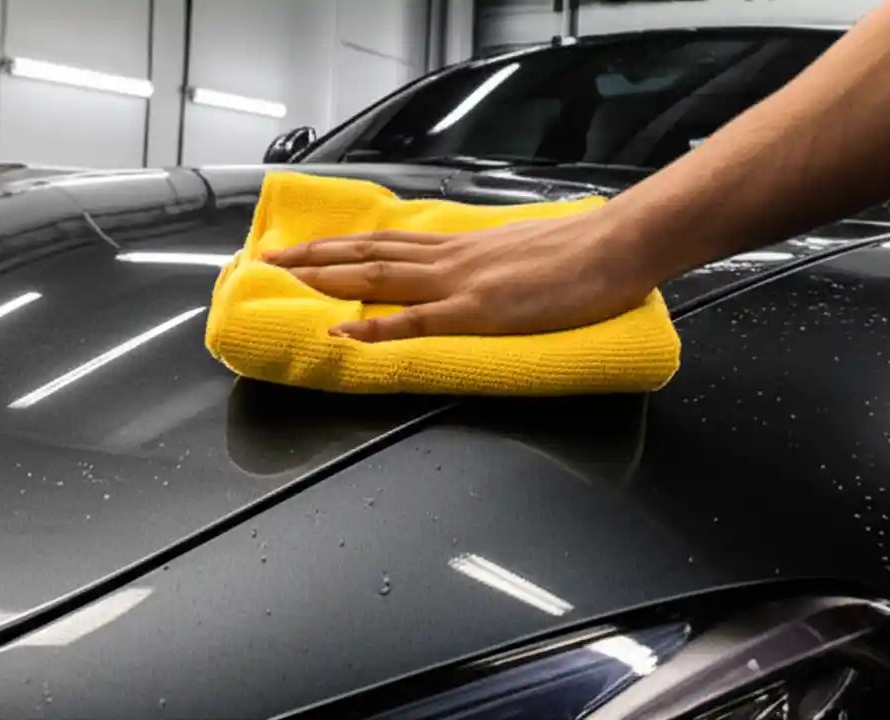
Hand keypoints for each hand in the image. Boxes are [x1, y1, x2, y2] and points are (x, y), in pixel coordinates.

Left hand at [264, 210, 657, 341]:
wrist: (619, 245)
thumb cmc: (584, 250)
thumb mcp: (525, 251)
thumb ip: (492, 262)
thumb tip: (477, 273)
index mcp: (464, 247)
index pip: (390, 241)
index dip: (345, 245)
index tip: (309, 248)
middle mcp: (452, 258)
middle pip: (369, 252)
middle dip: (315, 258)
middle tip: (269, 261)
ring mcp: (462, 283)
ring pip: (379, 275)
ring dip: (326, 278)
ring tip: (284, 281)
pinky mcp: (479, 311)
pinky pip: (416, 320)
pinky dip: (374, 327)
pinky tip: (341, 333)